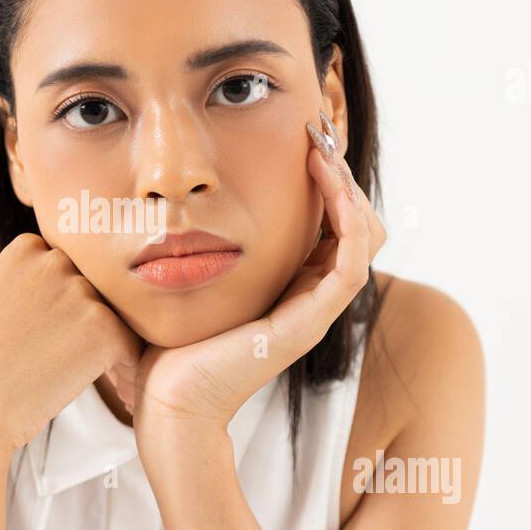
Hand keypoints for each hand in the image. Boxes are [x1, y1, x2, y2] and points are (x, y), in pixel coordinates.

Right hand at [0, 233, 142, 456]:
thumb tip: (92, 282)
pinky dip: (120, 367)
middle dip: (83, 320)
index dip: (59, 304)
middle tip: (47, 354)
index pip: (69, 267)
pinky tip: (83, 381)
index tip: (33, 330)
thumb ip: (40, 280)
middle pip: (95, 288)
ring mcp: (80, 292)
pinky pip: (131, 344)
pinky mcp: (103, 327)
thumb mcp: (1, 298)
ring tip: (60, 369)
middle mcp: (54, 259)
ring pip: (115, 316)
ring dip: (101, 343)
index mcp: (26, 246)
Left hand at [109, 110, 386, 457]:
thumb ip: (195, 242)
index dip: (324, 174)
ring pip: (363, 234)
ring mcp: (316, 310)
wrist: (167, 401)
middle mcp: (310, 295)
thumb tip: (169, 196)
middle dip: (340, 169)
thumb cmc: (167, 346)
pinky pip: (353, 261)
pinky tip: (325, 180)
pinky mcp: (311, 322)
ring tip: (322, 147)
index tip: (302, 132)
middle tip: (317, 128)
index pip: (329, 219)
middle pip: (355, 220)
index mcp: (289, 284)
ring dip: (349, 185)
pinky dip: (348, 217)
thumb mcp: (186, 277)